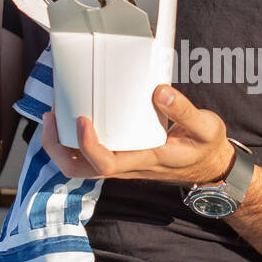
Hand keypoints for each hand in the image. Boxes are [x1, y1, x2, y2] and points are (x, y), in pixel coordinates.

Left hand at [40, 85, 233, 185]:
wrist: (210, 167)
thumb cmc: (205, 147)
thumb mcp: (205, 127)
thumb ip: (184, 110)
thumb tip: (159, 91)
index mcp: (145, 159)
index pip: (107, 162)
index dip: (88, 144)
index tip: (82, 119)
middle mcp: (127, 166)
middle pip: (80, 169)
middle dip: (57, 147)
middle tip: (51, 116)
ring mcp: (121, 164)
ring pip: (79, 167)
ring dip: (59, 146)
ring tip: (52, 116)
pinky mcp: (121, 158)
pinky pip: (88, 158)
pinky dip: (72, 143)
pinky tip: (70, 120)